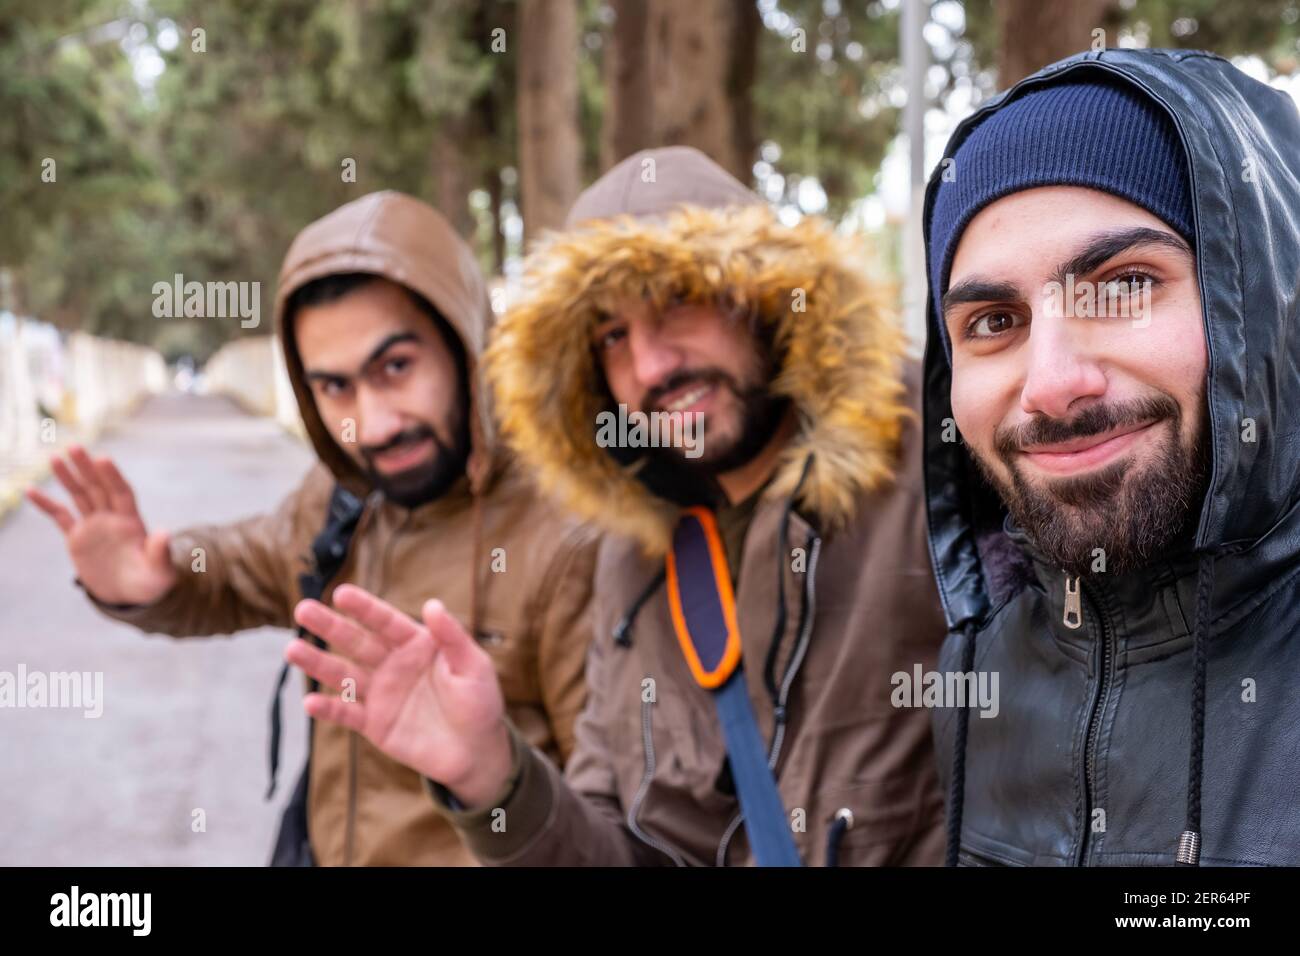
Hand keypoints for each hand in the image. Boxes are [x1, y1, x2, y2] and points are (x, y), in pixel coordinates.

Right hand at [27, 446, 175, 605]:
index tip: (103, 459)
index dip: (113, 477)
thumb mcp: (160, 571)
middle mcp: (112, 518)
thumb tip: (164, 533)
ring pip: (80, 496)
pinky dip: (46, 504)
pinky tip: (30, 490)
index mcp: (133, 522)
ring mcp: (94, 526)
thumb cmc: (150, 582)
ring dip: (68, 477)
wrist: (130, 595)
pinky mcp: (77, 538)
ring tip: (54, 457)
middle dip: (87, 468)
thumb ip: (160, 553)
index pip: (122, 493)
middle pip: (98, 488)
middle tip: (75, 447)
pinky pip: (59, 517)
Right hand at [287, 584, 512, 807]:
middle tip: (303, 610)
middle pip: (356, 642)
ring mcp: (381, 693)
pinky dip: (329, 709)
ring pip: (344, 674)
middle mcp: (393, 664)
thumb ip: (453, 638)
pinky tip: (309, 701)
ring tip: (292, 650)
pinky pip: (347, 714)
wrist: (476, 751)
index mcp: (417, 644)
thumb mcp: (474, 666)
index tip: (340, 593)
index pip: (386, 621)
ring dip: (318, 663)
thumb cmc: (480, 703)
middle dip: (329, 626)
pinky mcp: (375, 724)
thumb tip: (432, 604)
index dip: (364, 608)